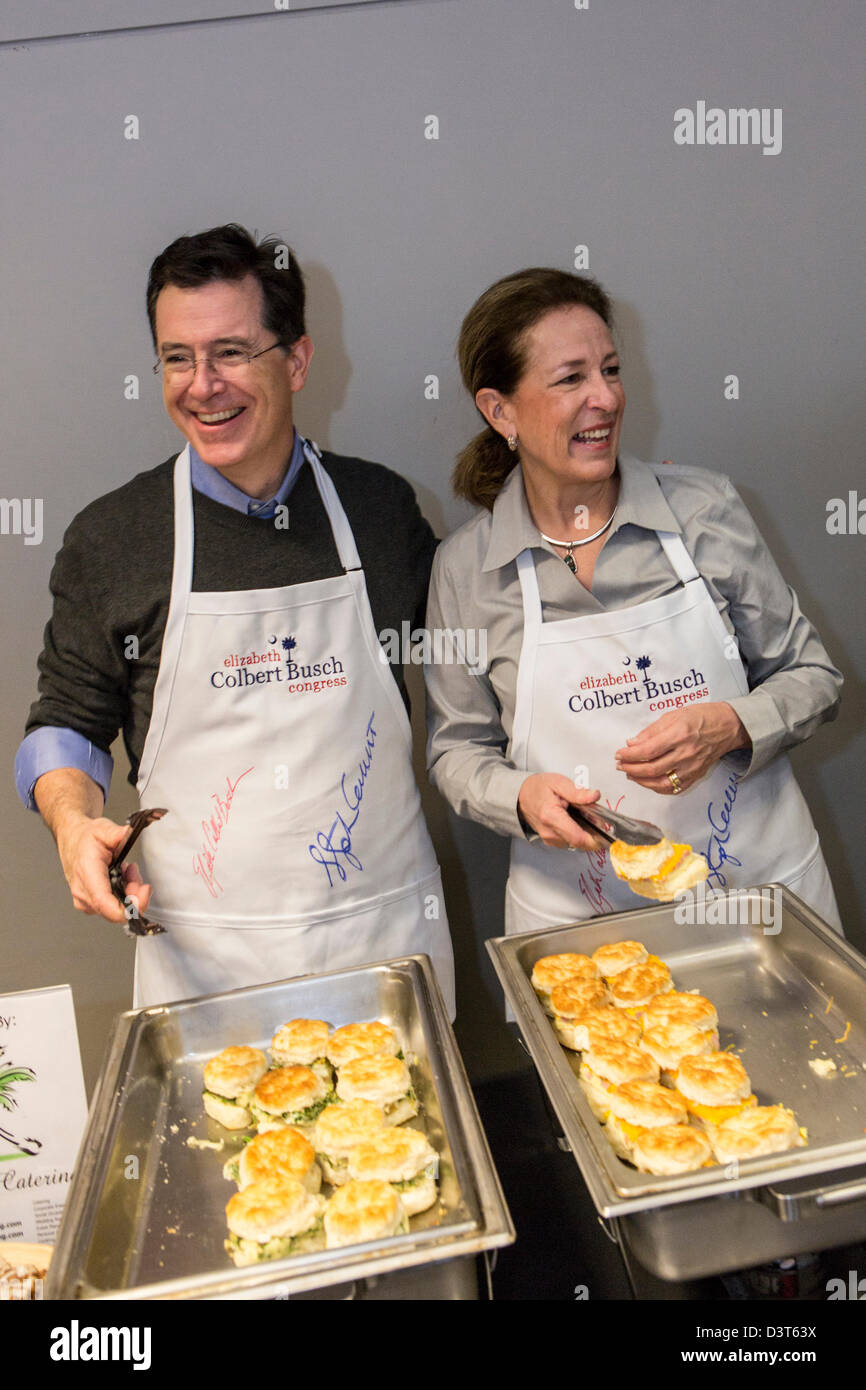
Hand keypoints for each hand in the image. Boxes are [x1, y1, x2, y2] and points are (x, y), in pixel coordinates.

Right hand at [56, 814, 153, 922]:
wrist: (72, 840)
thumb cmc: (85, 838)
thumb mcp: (102, 829)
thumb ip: (117, 833)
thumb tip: (129, 833)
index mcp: (87, 873)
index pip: (105, 903)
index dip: (128, 907)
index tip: (144, 892)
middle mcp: (83, 892)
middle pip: (117, 909)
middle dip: (135, 893)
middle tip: (134, 872)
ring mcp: (85, 901)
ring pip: (117, 909)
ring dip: (129, 892)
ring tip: (126, 871)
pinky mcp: (90, 904)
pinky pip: (113, 907)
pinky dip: (123, 894)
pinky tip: (120, 878)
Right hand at [517, 776, 607, 849]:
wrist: (521, 795)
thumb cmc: (538, 788)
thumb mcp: (559, 782)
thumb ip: (577, 792)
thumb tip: (594, 796)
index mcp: (551, 816)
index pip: (578, 838)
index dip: (596, 839)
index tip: (606, 833)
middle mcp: (549, 832)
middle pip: (580, 842)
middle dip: (592, 832)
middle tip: (593, 817)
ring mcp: (550, 839)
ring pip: (576, 843)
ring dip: (584, 832)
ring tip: (580, 815)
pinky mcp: (551, 841)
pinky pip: (570, 841)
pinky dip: (576, 832)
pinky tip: (573, 820)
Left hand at [614, 702, 749, 794]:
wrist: (728, 727)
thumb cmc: (700, 717)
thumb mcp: (673, 715)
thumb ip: (651, 731)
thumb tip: (632, 743)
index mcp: (679, 735)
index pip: (648, 750)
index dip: (630, 755)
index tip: (619, 754)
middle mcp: (686, 753)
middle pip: (652, 769)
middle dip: (631, 769)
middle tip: (620, 765)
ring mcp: (692, 767)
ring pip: (661, 783)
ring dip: (641, 781)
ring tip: (630, 774)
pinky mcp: (696, 776)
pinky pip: (674, 788)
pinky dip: (657, 788)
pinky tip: (648, 781)